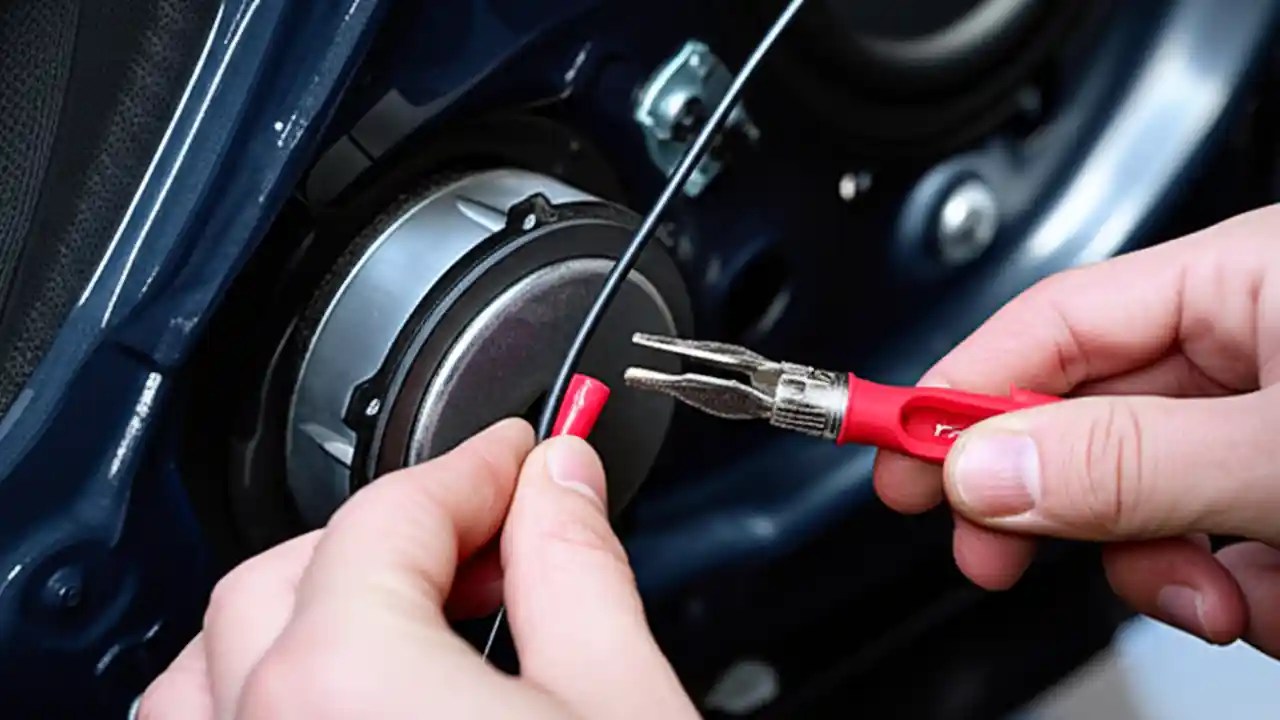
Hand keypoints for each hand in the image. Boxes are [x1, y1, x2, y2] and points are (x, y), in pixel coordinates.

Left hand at [137, 419, 696, 718]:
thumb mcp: (622, 701)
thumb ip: (579, 569)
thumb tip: (560, 479)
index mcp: (353, 682)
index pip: (399, 512)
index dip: (477, 466)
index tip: (527, 453)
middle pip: (291, 570)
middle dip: (395, 532)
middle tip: (495, 534)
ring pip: (214, 658)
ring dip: (306, 607)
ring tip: (410, 612)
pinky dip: (251, 690)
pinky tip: (338, 694)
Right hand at [874, 205, 1279, 656]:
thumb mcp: (1278, 452)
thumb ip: (1127, 462)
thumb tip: (986, 472)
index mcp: (1246, 280)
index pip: (1054, 321)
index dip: (962, 389)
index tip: (893, 447)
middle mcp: (1254, 344)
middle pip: (1085, 419)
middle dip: (1058, 505)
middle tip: (990, 551)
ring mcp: (1272, 423)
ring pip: (1146, 498)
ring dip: (1165, 569)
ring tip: (1219, 601)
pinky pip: (1212, 542)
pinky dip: (1236, 589)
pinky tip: (1277, 598)